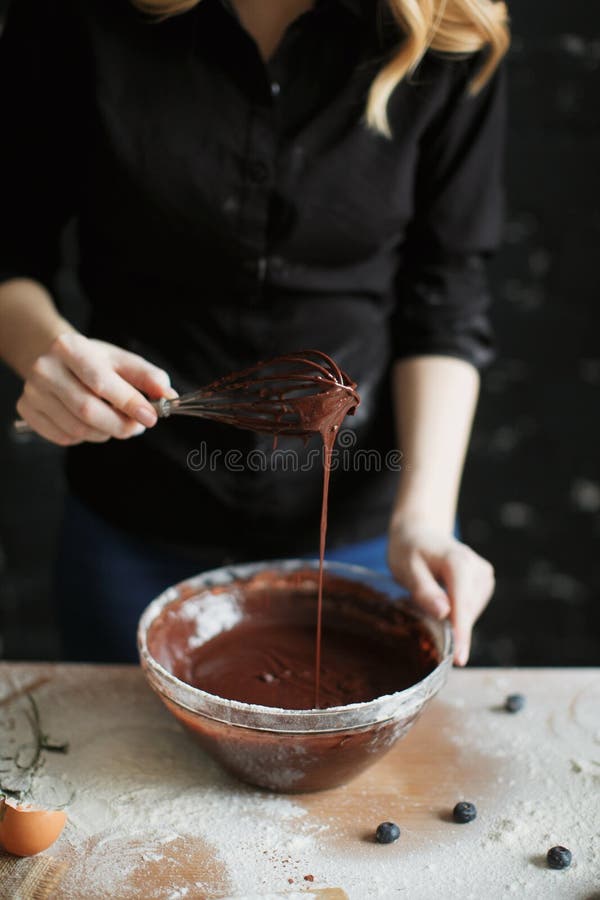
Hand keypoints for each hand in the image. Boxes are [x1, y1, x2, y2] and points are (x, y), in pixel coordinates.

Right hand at [16, 332, 175, 445]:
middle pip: (88, 410)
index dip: (129, 402)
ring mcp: (32, 391)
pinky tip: (90, 422)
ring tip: (114, 421)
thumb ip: (148, 377)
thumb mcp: (122, 361)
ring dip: (105, 433)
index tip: (151, 416)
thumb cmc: (94, 362)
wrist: (55, 360)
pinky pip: (65, 438)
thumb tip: (169, 396)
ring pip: (78, 429)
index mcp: (70, 348)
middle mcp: (45, 368)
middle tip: (137, 427)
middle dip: (120, 424)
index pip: (102, 382)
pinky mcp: (27, 411)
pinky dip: (86, 437)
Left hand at [387, 520, 494, 666]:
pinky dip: (457, 613)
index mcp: (458, 562)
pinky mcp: (484, 582)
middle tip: (423, 618)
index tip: (459, 659)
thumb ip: (425, 591)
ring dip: (453, 619)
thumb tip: (444, 613)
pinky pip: (472, 609)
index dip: (461, 634)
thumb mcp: (407, 569)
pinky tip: (442, 600)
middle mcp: (477, 568)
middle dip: (451, 628)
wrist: (419, 532)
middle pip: (468, 612)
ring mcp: (484, 575)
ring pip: (471, 613)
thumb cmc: (409, 549)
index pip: (463, 605)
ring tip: (430, 599)